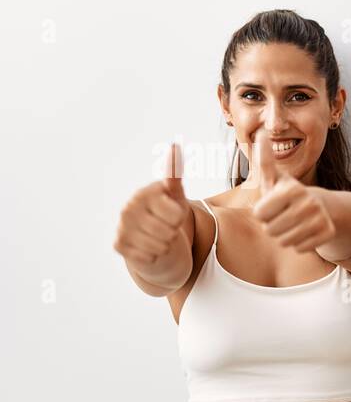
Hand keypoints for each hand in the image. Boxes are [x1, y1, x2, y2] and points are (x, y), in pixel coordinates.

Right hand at [114, 141, 189, 274]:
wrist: (154, 240)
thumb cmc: (169, 215)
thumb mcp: (176, 196)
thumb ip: (175, 175)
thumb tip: (174, 145)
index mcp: (145, 194)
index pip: (177, 214)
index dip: (179, 218)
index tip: (172, 213)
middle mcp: (129, 208)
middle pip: (168, 231)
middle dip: (172, 233)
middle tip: (166, 228)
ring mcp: (122, 227)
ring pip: (159, 246)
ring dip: (164, 246)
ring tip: (158, 238)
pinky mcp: (119, 245)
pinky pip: (148, 257)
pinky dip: (154, 257)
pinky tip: (148, 248)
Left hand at [249, 131, 337, 251]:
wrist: (323, 208)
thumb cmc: (289, 195)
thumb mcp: (276, 179)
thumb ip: (265, 160)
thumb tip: (260, 133)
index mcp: (292, 189)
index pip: (259, 214)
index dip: (262, 212)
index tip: (272, 205)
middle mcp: (309, 203)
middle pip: (270, 230)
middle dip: (272, 226)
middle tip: (283, 216)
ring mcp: (321, 218)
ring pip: (284, 241)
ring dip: (284, 236)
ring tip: (292, 224)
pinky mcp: (328, 233)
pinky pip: (299, 248)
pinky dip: (299, 244)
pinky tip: (305, 232)